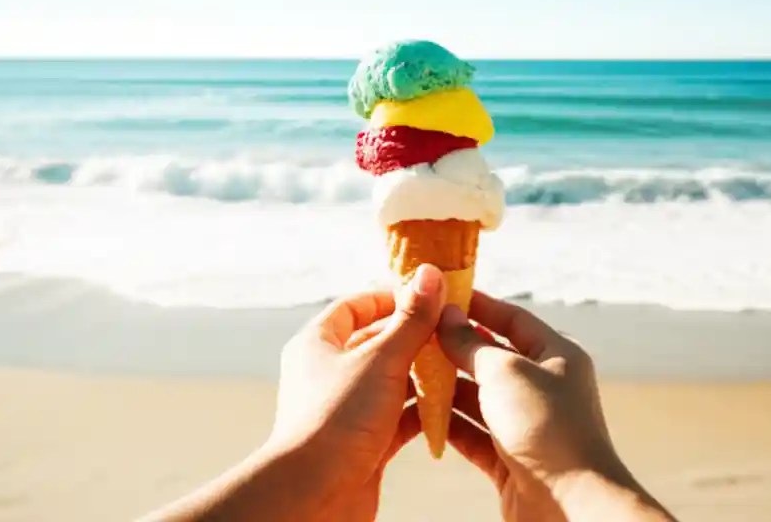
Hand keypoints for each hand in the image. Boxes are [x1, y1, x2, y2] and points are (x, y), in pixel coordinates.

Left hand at [146, 265, 445, 521]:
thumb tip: (430, 274)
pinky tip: (448, 408)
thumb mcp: (381, 359)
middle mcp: (327, 373)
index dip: (390, 296)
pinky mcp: (362, 443)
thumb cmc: (337, 420)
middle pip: (375, 343)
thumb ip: (411, 319)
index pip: (354, 306)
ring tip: (456, 366)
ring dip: (421, 376)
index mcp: (318, 343)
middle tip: (451, 329)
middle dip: (413, 337)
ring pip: (389, 382)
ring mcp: (345, 409)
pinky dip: (420, 412)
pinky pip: (396, 418)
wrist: (314, 495)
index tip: (427, 295)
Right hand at [437, 292, 673, 520]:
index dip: (477, 305)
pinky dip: (450, 425)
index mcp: (556, 355)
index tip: (441, 296)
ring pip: (479, 397)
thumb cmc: (547, 428)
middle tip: (416, 335)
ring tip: (409, 373)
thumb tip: (447, 317)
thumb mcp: (505, 372)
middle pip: (492, 357)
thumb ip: (471, 344)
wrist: (569, 504)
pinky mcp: (510, 458)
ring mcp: (527, 424)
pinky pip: (474, 434)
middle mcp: (544, 386)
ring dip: (447, 388)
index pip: (512, 318)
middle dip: (455, 348)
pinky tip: (421, 415)